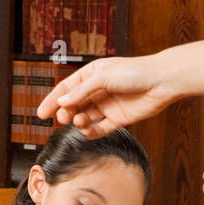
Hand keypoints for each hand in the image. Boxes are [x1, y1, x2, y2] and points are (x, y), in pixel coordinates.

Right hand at [35, 56, 173, 136]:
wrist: (162, 81)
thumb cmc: (135, 72)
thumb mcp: (103, 77)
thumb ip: (81, 91)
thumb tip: (62, 102)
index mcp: (92, 75)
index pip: (66, 89)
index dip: (53, 100)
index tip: (41, 114)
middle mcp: (98, 90)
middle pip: (74, 105)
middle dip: (65, 112)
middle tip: (62, 118)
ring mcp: (107, 105)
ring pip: (85, 117)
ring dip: (78, 121)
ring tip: (78, 122)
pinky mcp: (118, 119)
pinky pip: (100, 128)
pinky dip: (91, 132)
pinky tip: (87, 132)